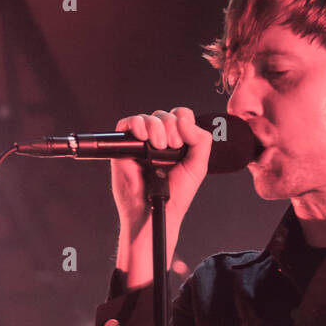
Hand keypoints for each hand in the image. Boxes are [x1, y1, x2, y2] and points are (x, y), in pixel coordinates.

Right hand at [110, 108, 211, 233]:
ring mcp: (142, 142)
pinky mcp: (125, 146)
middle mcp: (159, 139)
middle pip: (165, 115)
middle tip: (171, 146)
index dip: (182, 122)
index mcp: (178, 141)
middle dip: (170, 127)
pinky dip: (135, 124)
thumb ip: (200, 141)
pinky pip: (128, 124)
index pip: (181, 116)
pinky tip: (142, 136)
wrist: (155, 210)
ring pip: (148, 118)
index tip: (181, 141)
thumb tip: (184, 120)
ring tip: (158, 147)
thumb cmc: (175, 194)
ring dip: (155, 127)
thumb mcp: (197, 166)